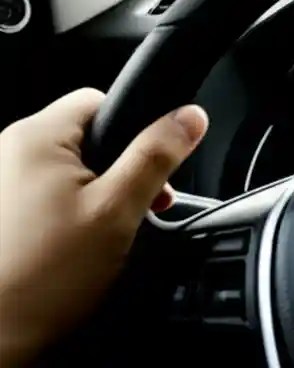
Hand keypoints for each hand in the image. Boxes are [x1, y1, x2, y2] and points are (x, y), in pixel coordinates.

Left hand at [0, 89, 207, 365]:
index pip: (98, 101)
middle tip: (137, 209)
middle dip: (119, 171)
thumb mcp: (118, 210)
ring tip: (104, 236)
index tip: (153, 166)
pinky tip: (74, 250)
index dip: (136, 129)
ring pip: (64, 172)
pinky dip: (65, 216)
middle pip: (83, 139)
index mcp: (35, 138)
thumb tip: (189, 117)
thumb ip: (157, 156)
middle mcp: (6, 153)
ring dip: (93, 196)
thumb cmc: (42, 276)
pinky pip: (42, 198)